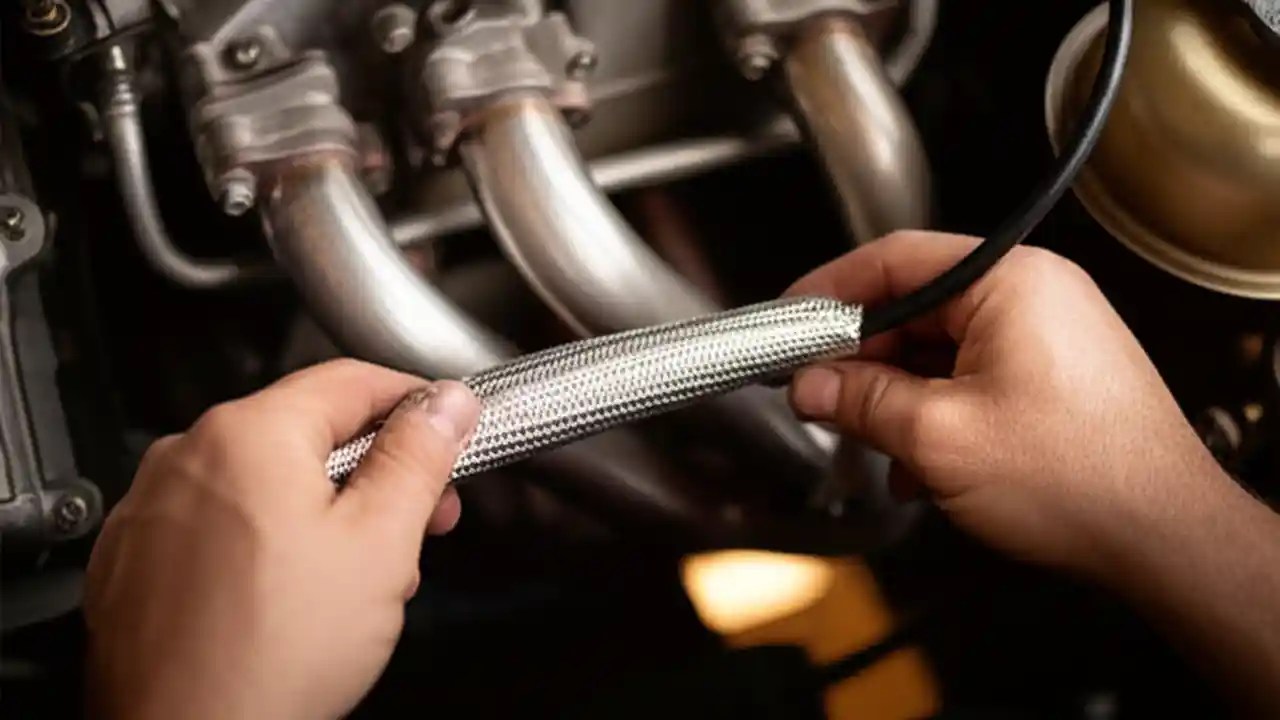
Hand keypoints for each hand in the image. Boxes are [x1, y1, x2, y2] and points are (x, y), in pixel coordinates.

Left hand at [84, 360, 480, 719]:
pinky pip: (221, 525)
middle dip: (377, 474)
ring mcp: (153, 508)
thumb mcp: (382, 545)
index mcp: (247, 434)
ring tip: (361, 577)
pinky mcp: (137, 559)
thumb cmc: (270, 656)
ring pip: (266, 482)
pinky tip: (297, 597)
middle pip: (309, 434)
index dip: (417, 405)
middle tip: (421, 521)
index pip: (353, 381)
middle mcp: (187, 456)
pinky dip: (268, 543)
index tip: (449, 432)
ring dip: (327, 512)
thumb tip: (445, 404)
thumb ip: (418, 459)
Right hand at [787, 232, 1229, 576]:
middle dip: (862, 362)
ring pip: (938, 352)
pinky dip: (935, 415)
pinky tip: (919, 467)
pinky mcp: (1052, 377)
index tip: (790, 318)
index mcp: (1010, 282)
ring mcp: (1047, 336)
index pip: (895, 260)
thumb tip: (811, 385)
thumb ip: (861, 401)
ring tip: (876, 448)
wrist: (1164, 537)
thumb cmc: (1080, 478)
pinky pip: (970, 379)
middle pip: (914, 309)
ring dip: (897, 400)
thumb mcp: (939, 437)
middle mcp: (1034, 296)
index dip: (830, 290)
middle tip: (819, 398)